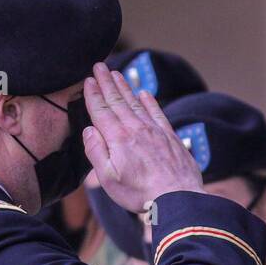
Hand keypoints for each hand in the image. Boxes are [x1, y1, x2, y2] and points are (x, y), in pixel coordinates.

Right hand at [82, 63, 203, 211]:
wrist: (178, 198)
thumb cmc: (140, 193)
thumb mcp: (109, 179)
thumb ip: (96, 152)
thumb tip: (89, 130)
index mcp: (118, 138)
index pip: (101, 110)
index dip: (93, 94)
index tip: (88, 79)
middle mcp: (136, 129)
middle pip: (117, 101)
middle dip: (107, 82)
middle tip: (99, 66)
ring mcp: (154, 131)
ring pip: (136, 103)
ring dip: (125, 87)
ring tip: (117, 74)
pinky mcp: (170, 137)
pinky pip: (157, 113)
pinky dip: (150, 101)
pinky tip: (144, 93)